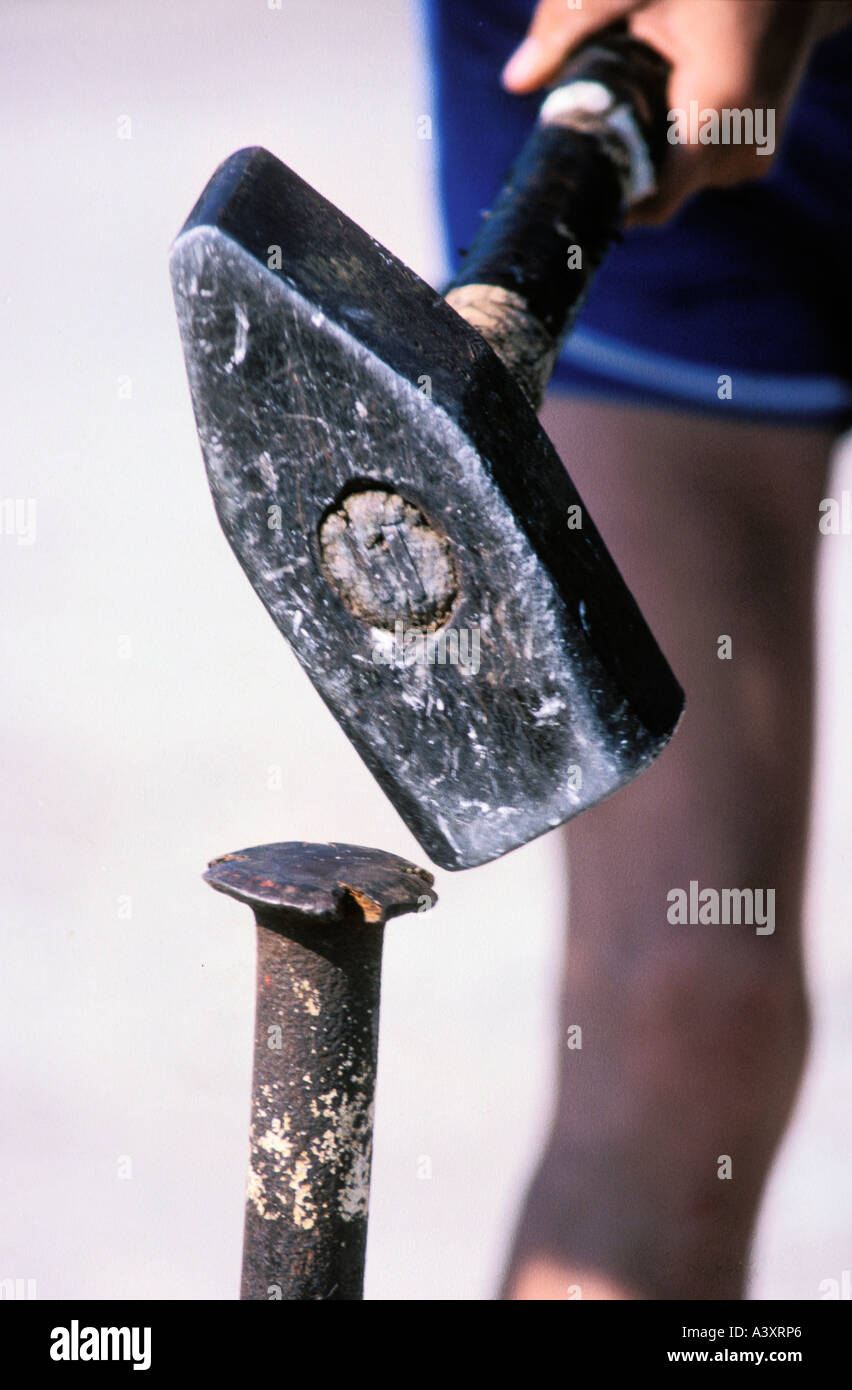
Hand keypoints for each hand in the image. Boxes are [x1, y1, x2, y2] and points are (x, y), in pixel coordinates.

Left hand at [502, 0, 851, 222]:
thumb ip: (576, 22)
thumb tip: (516, 80)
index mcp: (718, 114)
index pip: (653, 202)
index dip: (607, 199)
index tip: (571, 180)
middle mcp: (742, 151)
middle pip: (657, 190)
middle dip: (624, 156)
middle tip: (607, 100)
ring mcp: (752, 158)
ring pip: (675, 181)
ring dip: (650, 147)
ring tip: (647, 86)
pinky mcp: (755, 156)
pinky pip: (696, 168)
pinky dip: (674, 142)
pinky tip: (670, 96)